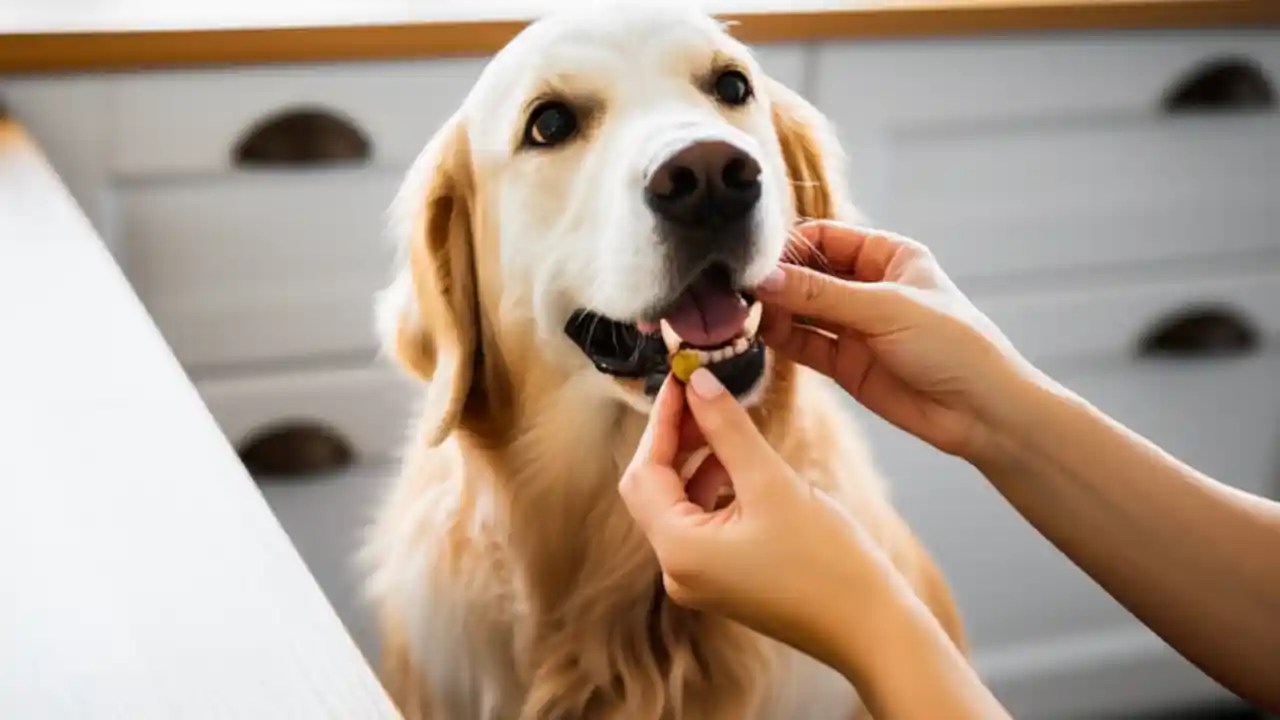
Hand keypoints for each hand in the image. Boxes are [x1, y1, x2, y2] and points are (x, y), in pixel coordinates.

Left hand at [618, 370, 894, 673]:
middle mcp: (677, 570)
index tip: (680, 379)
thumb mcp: (773, 483)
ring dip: (695, 460)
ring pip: (678, 503)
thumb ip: (729, 429)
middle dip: (674, 439)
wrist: (871, 629)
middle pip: (653, 488)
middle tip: (700, 394)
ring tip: (723, 421)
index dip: (660, 421)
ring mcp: (699, 579)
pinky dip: (713, 487)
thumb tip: (697, 383)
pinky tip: (740, 462)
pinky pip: (702, 522)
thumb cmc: (827, 564)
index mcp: (678, 550)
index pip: (644, 472)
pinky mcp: (723, 580)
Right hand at [756, 221, 1036, 461]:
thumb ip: (821, 294)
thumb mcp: (885, 309)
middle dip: (776, 281)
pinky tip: (758, 334)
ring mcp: (856, 327)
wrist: (982, 413)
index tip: (756, 261)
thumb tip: (765, 278)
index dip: (790, 247)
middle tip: (738, 289)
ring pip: (801, 311)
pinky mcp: (846, 364)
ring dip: (774, 311)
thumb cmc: (954, 346)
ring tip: (741, 313)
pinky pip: (805, 344)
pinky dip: (781, 339)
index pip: (825, 238)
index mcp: (889, 256)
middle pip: (808, 274)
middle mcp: (868, 287)